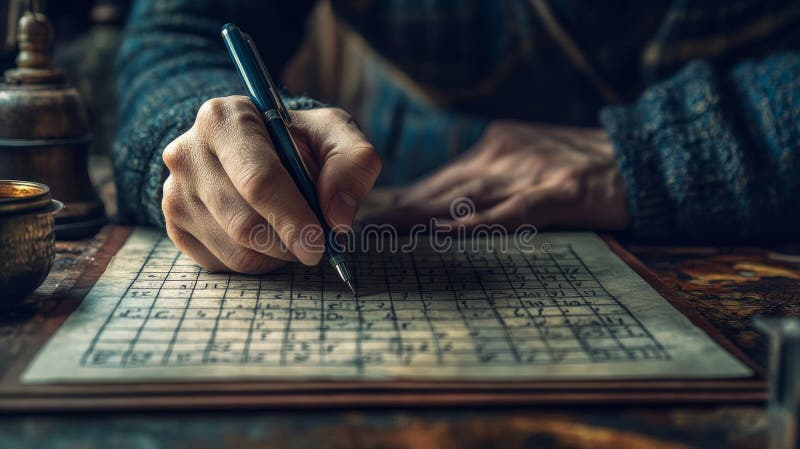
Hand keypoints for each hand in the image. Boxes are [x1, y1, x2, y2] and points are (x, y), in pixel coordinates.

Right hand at [162, 96, 380, 272]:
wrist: (258, 149)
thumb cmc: (298, 141)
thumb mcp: (335, 136)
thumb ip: (353, 165)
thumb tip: (338, 219)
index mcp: (224, 119)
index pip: (258, 180)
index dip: (293, 217)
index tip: (320, 243)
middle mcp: (187, 153)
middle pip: (244, 223)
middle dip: (289, 242)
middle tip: (316, 244)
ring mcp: (174, 192)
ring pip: (235, 250)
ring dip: (276, 254)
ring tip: (291, 230)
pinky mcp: (175, 227)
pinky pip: (222, 264)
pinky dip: (257, 261)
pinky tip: (266, 236)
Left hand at [369, 121, 627, 231]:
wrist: (643, 157)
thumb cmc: (583, 165)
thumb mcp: (530, 157)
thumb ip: (492, 178)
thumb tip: (447, 212)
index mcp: (496, 145)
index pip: (440, 179)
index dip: (405, 201)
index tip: (373, 220)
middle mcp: (505, 154)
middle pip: (443, 188)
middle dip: (402, 213)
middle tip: (365, 233)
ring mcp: (530, 172)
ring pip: (466, 198)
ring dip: (424, 219)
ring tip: (388, 236)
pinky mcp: (558, 191)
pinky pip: (512, 211)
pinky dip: (479, 223)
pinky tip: (451, 234)